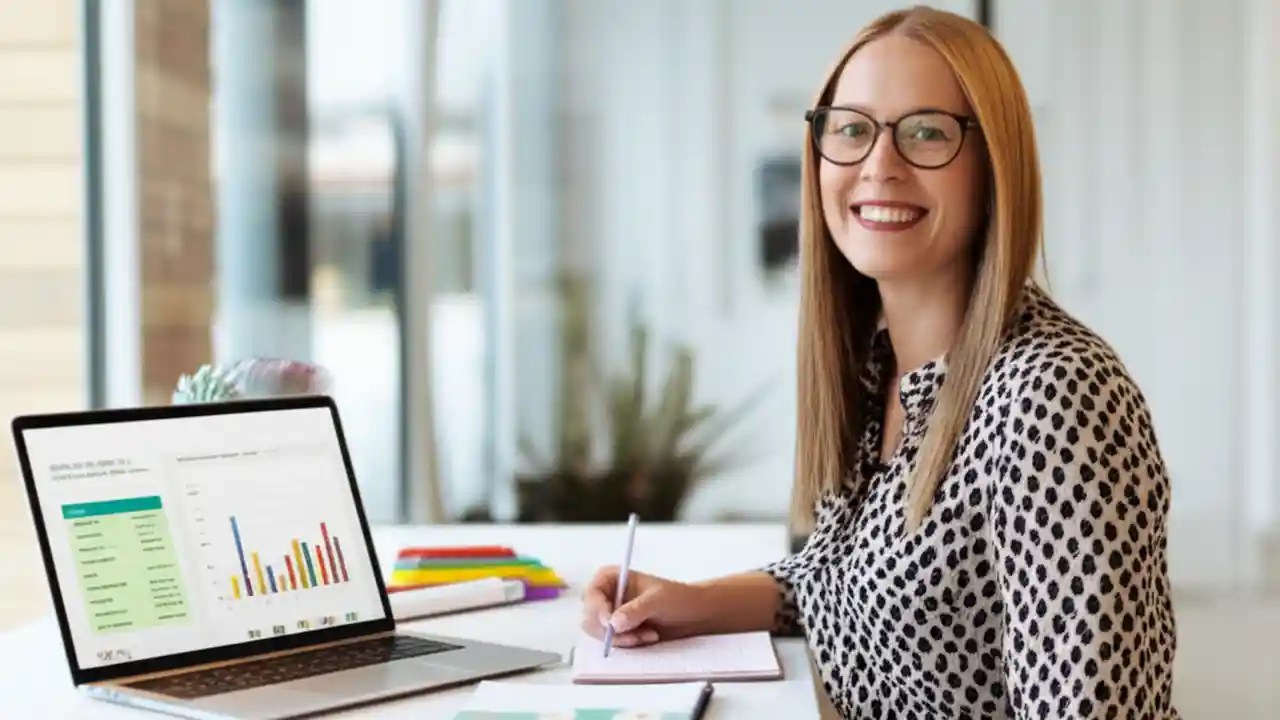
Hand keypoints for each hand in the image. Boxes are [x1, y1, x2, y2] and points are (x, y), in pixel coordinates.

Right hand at [580, 565, 707, 648]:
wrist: (694, 614)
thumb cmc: (678, 598)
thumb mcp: (658, 600)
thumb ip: (635, 610)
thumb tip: (614, 623)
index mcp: (611, 578)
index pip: (592, 593)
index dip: (597, 609)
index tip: (610, 624)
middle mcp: (607, 596)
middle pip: (590, 616)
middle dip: (610, 629)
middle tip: (633, 636)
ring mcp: (612, 615)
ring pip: (600, 633)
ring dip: (621, 639)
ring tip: (647, 634)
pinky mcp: (619, 632)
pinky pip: (612, 643)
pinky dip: (627, 644)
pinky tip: (647, 637)